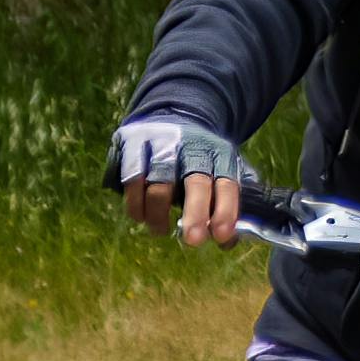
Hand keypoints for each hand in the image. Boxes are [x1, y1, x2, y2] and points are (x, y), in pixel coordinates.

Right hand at [110, 116, 249, 247]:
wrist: (173, 117)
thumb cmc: (201, 160)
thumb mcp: (222, 172)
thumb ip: (227, 205)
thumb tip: (227, 243)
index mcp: (220, 154)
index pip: (228, 183)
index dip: (226, 210)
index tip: (221, 236)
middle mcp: (192, 146)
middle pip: (196, 182)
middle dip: (195, 214)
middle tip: (193, 241)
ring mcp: (161, 144)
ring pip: (159, 185)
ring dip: (159, 215)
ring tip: (160, 230)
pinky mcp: (133, 145)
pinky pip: (131, 181)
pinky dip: (135, 205)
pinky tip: (141, 216)